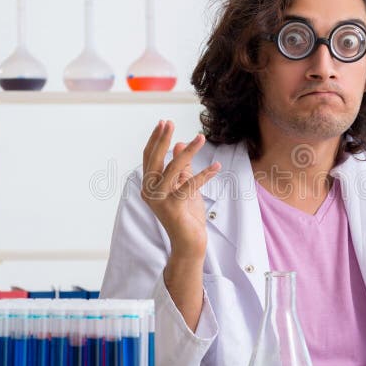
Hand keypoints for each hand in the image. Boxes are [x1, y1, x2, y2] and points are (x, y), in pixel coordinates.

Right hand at [141, 120, 220, 258]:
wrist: (189, 243)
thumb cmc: (186, 215)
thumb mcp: (184, 186)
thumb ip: (181, 167)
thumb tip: (179, 143)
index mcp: (149, 186)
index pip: (149, 157)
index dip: (156, 139)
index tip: (164, 122)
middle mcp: (149, 192)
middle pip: (154, 159)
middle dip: (162, 139)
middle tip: (170, 121)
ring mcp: (159, 201)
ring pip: (172, 169)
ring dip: (188, 152)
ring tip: (201, 138)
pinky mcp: (173, 208)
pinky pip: (189, 186)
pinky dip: (204, 175)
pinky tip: (216, 166)